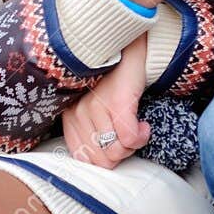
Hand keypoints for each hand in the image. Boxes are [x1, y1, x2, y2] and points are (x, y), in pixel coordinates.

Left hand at [62, 36, 149, 168]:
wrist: (129, 50)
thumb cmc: (113, 83)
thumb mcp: (92, 108)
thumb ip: (89, 133)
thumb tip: (102, 162)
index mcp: (70, 116)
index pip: (83, 158)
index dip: (105, 157)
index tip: (116, 142)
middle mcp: (79, 112)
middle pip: (102, 160)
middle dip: (121, 153)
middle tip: (129, 135)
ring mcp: (97, 106)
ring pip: (117, 152)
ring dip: (133, 145)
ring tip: (136, 127)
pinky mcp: (118, 102)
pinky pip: (130, 138)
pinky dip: (141, 137)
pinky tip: (143, 125)